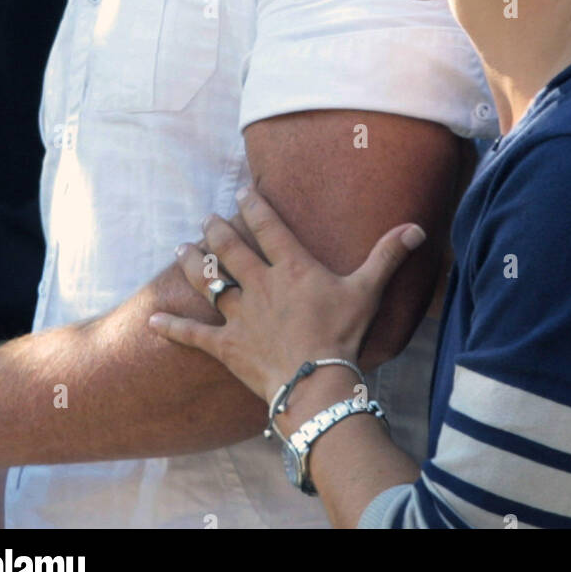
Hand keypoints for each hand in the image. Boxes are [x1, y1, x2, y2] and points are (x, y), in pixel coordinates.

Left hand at [149, 186, 425, 404]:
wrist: (316, 382)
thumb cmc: (343, 335)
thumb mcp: (368, 291)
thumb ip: (388, 255)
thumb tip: (417, 227)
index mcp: (291, 267)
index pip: (268, 226)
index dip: (255, 204)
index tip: (244, 189)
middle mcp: (260, 284)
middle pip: (230, 249)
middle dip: (216, 229)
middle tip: (207, 217)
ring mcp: (239, 315)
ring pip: (207, 282)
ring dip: (192, 264)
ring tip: (181, 247)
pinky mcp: (225, 346)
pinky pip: (193, 334)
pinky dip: (172, 327)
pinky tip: (152, 319)